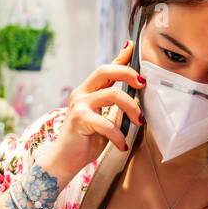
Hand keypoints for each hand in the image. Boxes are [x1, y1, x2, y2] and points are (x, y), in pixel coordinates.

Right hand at [37, 40, 143, 182]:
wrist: (64, 161)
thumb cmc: (85, 141)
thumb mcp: (103, 120)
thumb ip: (114, 107)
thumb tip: (133, 95)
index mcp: (87, 91)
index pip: (106, 69)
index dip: (120, 58)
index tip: (132, 47)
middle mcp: (81, 93)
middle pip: (106, 71)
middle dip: (128, 73)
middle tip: (143, 85)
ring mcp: (79, 105)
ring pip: (113, 95)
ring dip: (131, 108)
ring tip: (139, 122)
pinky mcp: (79, 120)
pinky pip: (107, 123)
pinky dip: (118, 135)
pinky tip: (122, 145)